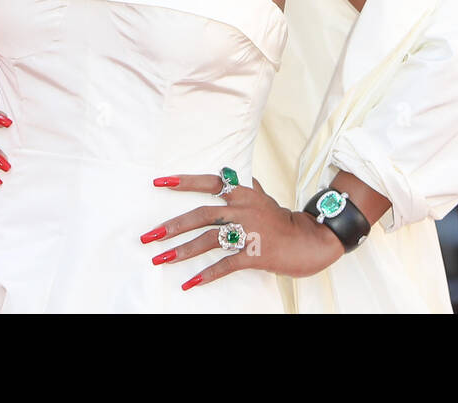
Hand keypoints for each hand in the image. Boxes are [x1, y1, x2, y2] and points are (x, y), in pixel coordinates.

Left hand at [141, 173, 344, 287]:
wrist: (309, 240)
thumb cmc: (283, 219)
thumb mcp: (264, 198)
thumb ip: (246, 187)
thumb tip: (229, 174)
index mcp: (244, 194)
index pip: (210, 183)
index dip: (185, 182)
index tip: (160, 182)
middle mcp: (243, 209)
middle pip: (202, 215)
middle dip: (172, 226)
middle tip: (148, 236)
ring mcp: (249, 232)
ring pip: (209, 240)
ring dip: (182, 251)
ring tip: (160, 260)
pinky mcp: (254, 254)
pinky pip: (225, 265)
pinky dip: (207, 275)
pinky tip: (189, 283)